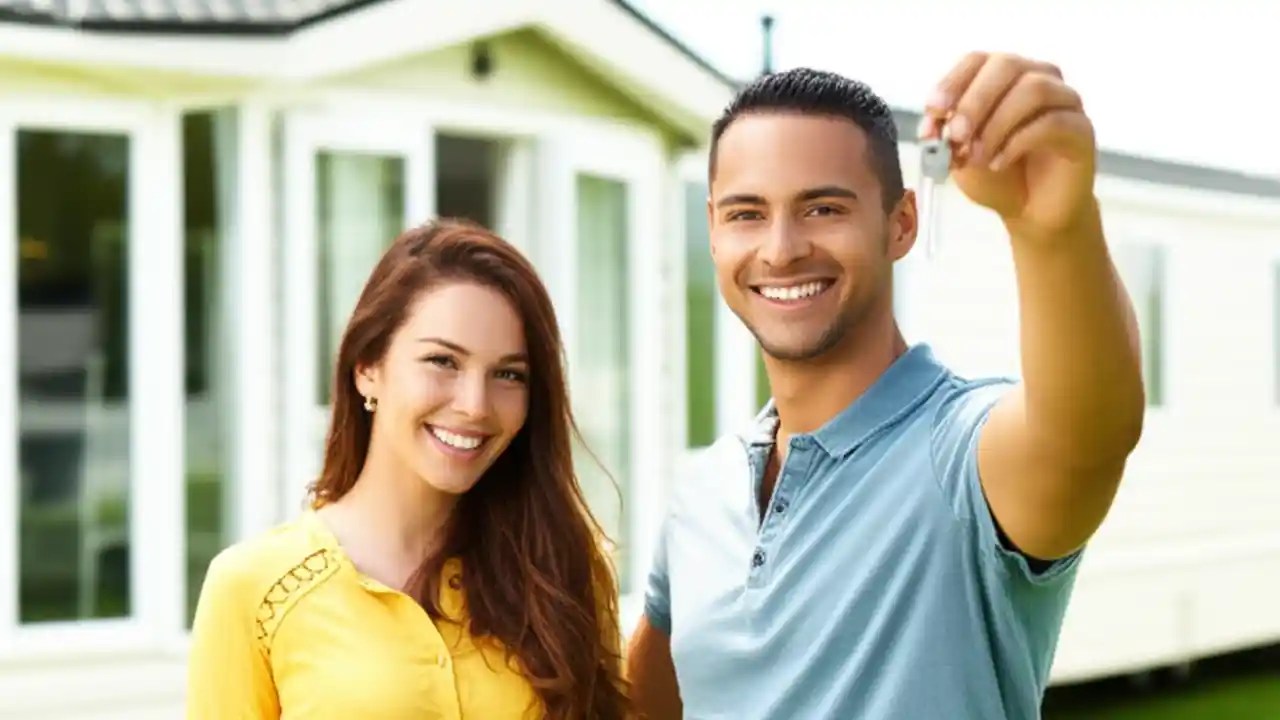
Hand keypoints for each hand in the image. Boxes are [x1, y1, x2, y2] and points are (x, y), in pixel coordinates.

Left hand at [920, 52, 1097, 238]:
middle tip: (956, 135)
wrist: (1031, 212)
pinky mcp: (1081, 128)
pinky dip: (1018, 143)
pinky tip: (999, 163)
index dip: (952, 82)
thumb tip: (932, 126)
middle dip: (975, 101)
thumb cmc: (996, 177)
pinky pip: (1052, 121)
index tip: (934, 110)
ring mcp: (1063, 100)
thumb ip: (946, 138)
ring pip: (1033, 89)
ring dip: (997, 124)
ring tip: (977, 156)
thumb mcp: (959, 157)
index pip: (978, 60)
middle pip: (1007, 66)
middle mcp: (1037, 78)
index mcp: (1002, 78)